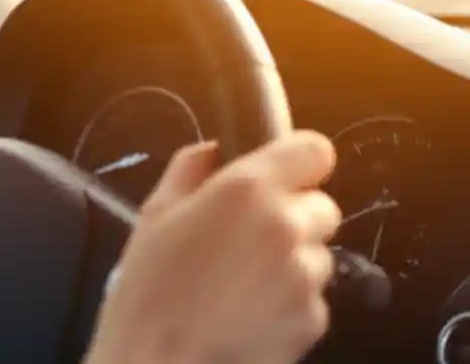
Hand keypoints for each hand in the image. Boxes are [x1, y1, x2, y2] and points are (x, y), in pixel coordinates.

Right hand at [87, 130, 341, 363]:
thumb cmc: (147, 291)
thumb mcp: (155, 215)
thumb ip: (190, 169)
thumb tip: (212, 150)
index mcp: (249, 189)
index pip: (315, 150)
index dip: (300, 162)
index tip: (283, 176)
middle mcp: (287, 225)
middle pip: (322, 206)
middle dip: (294, 217)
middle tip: (251, 239)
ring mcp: (305, 275)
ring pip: (318, 254)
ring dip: (293, 262)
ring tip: (244, 284)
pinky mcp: (313, 318)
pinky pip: (314, 298)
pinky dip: (291, 303)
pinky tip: (250, 313)